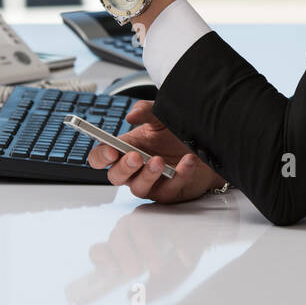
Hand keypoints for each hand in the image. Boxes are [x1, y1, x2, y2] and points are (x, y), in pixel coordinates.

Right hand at [87, 100, 227, 202]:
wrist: (204, 147)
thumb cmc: (175, 135)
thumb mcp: (160, 117)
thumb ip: (146, 111)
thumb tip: (131, 116)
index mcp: (126, 149)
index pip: (101, 158)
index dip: (101, 157)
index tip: (110, 151)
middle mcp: (135, 170)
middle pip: (116, 176)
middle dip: (124, 167)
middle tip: (136, 157)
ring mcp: (150, 183)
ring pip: (139, 187)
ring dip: (148, 174)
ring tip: (159, 161)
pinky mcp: (168, 193)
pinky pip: (169, 189)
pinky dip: (179, 175)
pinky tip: (187, 161)